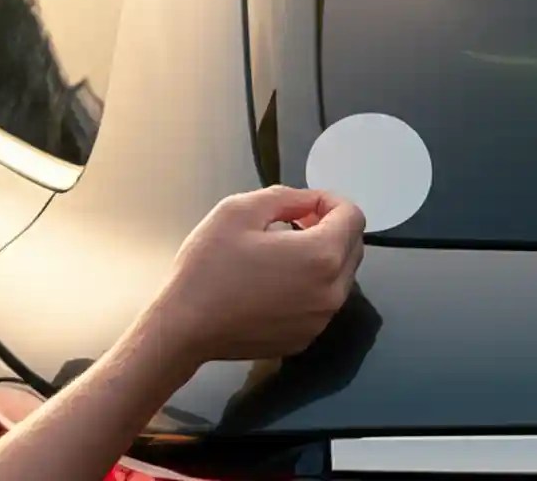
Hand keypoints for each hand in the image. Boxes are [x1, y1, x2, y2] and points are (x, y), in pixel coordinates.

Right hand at [144, 186, 365, 367]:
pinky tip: (275, 284)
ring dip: (323, 257)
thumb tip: (310, 201)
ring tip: (283, 252)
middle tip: (295, 223)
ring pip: (341, 276)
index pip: (353, 217)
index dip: (330, 202)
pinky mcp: (306, 338)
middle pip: (353, 246)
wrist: (183, 329)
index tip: (303, 205)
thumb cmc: (209, 266)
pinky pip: (322, 302)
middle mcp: (333, 291)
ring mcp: (321, 320)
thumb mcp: (239, 211)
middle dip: (331, 228)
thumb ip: (286, 197)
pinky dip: (311, 287)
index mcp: (322, 255)